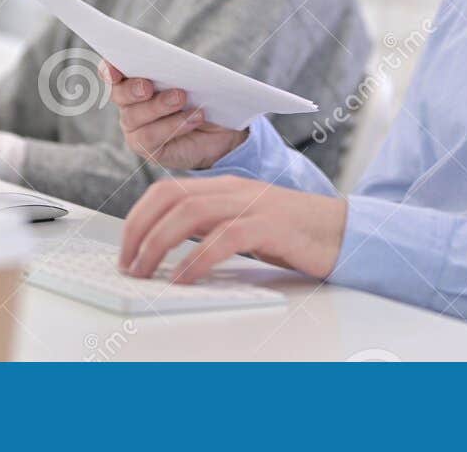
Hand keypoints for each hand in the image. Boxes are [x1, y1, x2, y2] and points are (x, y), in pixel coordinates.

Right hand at [103, 62, 246, 170]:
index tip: (114, 69)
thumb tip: (176, 63)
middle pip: (119, 95)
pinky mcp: (149, 149)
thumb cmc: (204, 96)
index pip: (113, 72)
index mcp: (135, 80)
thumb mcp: (196, 78)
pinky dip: (173, 125)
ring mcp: (136, 129)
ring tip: (181, 98)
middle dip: (131, 89)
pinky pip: (151, 137)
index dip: (108, 69)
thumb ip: (180, 69)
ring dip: (158, 106)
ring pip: (134, 117)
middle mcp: (129, 104)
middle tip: (148, 87)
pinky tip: (194, 117)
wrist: (221, 130)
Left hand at [119, 176, 347, 282]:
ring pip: (190, 213)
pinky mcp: (270, 225)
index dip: (138, 217)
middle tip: (127, 264)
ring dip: (158, 244)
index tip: (125, 248)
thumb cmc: (291, 234)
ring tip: (145, 272)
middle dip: (139, 231)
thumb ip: (210, 228)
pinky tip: (184, 277)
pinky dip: (197, 258)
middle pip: (171, 199)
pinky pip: (224, 238)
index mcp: (222, 187)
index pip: (166, 191)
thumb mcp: (242, 224)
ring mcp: (251, 204)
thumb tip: (167, 252)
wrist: (341, 231)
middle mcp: (232, 189)